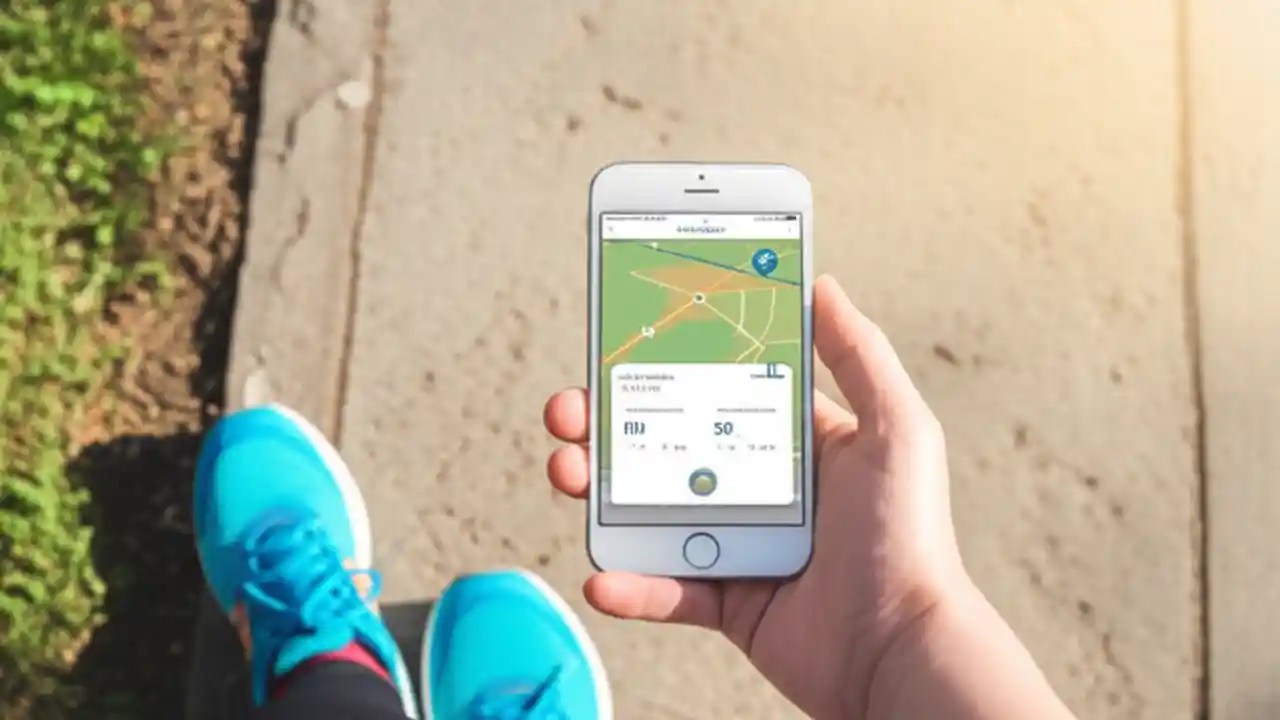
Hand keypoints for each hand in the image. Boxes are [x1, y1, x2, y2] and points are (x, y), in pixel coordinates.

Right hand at [543, 275, 970, 717]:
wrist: (901, 649)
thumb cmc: (908, 535)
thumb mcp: (895, 428)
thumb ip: (860, 355)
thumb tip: (821, 286)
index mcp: (790, 440)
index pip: (713, 387)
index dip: (663, 365)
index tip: (617, 341)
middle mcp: (756, 485)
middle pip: (661, 443)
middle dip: (604, 423)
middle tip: (569, 411)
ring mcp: (735, 543)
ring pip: (646, 510)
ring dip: (596, 490)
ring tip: (567, 471)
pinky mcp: (724, 600)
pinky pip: (663, 588)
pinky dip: (629, 584)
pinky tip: (602, 576)